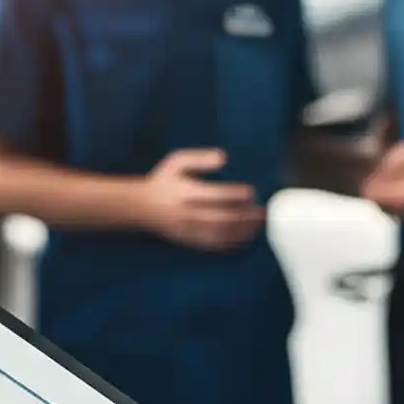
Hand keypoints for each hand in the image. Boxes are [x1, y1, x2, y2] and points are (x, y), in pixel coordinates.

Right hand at [137, 149, 264, 251]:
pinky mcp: (190, 242)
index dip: (237, 195)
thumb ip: (200, 158)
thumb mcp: (176, 162)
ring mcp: (189, 231)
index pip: (217, 196)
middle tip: (262, 212)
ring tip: (258, 225)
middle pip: (223, 218)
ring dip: (243, 231)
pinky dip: (232, 244)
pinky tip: (245, 239)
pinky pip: (214, 246)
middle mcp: (188, 214)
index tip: (252, 193)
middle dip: (246, 217)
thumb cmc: (162, 181)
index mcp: (186, 193)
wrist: (140, 207)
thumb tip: (224, 158)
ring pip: (222, 235)